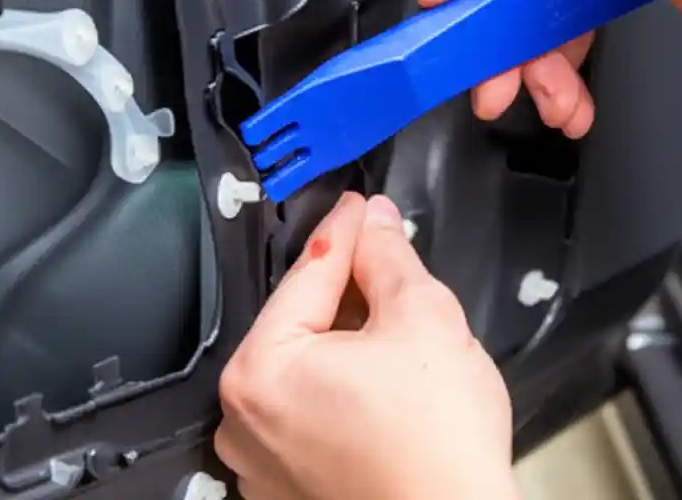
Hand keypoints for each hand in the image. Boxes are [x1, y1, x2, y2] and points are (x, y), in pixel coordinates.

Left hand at [215, 194, 518, 499]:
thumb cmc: (437, 447)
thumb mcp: (422, 319)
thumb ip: (389, 260)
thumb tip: (375, 227)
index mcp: (260, 371)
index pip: (307, 275)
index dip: (345, 232)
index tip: (363, 209)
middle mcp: (244, 422)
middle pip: (300, 325)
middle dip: (346, 292)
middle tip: (389, 262)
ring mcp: (263, 464)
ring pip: (306, 373)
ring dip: (345, 344)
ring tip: (399, 335)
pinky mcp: (291, 492)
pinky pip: (310, 418)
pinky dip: (342, 394)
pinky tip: (387, 390)